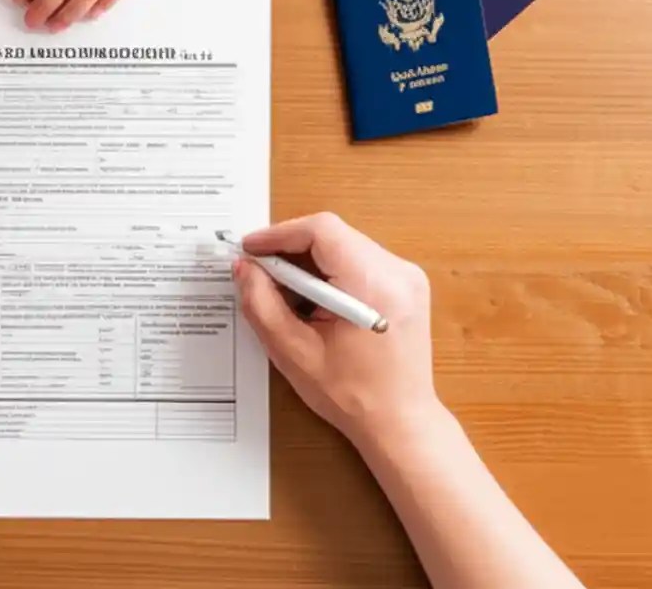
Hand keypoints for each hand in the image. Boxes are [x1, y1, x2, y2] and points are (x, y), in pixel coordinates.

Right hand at [233, 213, 438, 447]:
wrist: (399, 421)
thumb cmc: (351, 396)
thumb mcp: (293, 351)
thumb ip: (261, 303)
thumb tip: (244, 268)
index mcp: (373, 286)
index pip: (321, 231)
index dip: (279, 234)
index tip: (250, 249)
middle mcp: (398, 272)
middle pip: (332, 234)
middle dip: (290, 247)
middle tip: (258, 270)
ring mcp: (407, 276)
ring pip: (344, 244)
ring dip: (308, 259)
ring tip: (283, 289)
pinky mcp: (406, 284)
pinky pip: (359, 259)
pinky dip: (329, 269)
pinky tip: (311, 296)